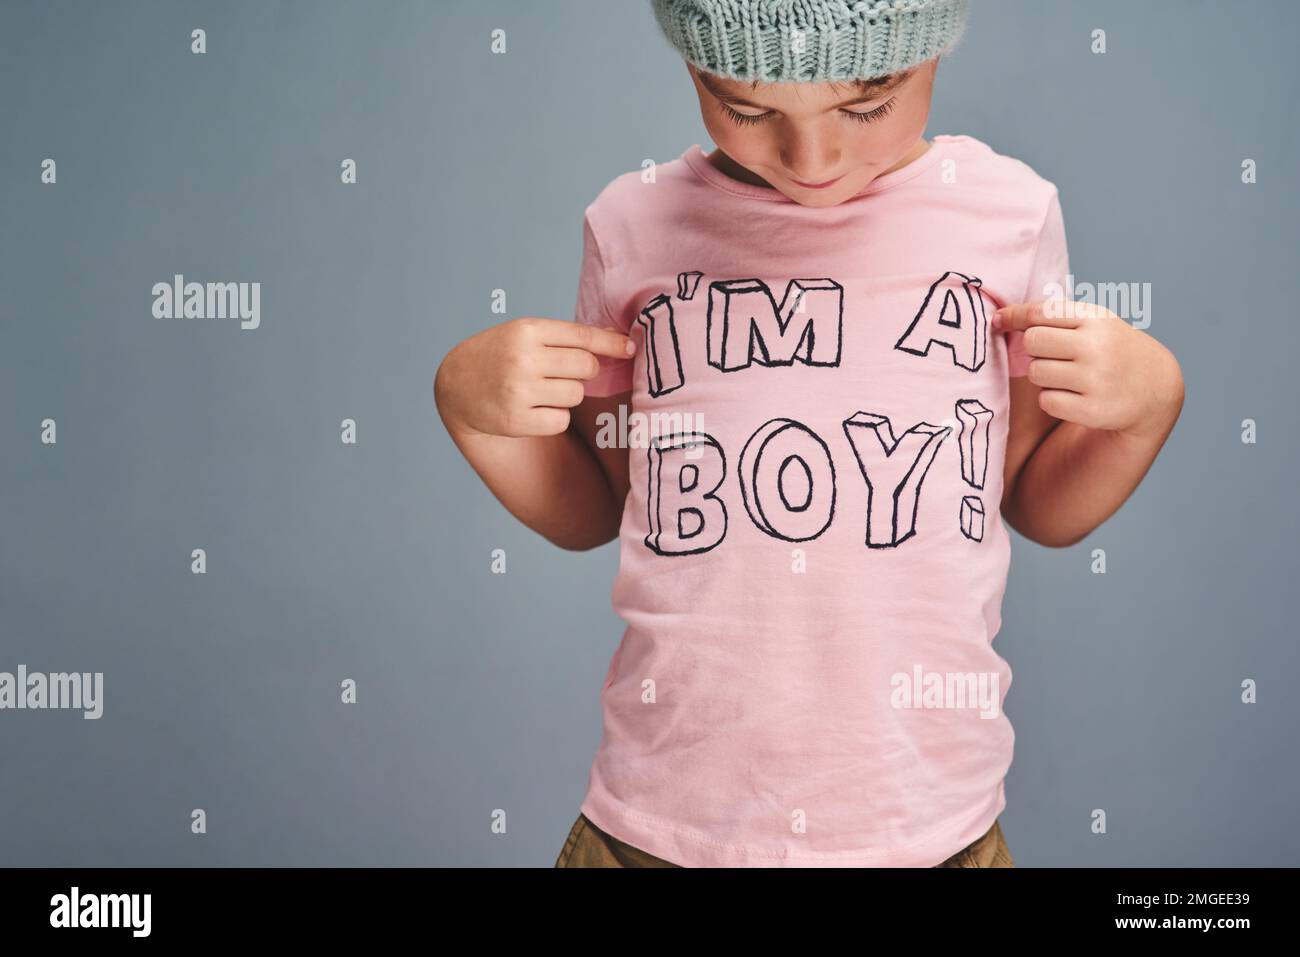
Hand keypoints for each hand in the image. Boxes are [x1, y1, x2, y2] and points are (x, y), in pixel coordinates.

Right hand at [434, 317, 634, 438]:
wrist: (456, 385)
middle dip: (585, 371)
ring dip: (567, 395)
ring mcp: (519, 391)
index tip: (631, 348)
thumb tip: (619, 343)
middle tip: (565, 372)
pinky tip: (534, 409)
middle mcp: (523, 358)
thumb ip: (564, 337)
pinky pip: (561, 420)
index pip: (582, 336)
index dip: (611, 344)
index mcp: (527, 330)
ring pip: (575, 395)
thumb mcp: (524, 333)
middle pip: (586, 367)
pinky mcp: (516, 420)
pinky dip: (554, 417)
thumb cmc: (501, 355)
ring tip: (541, 390)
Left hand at [994, 300, 1182, 437]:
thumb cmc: (1112, 349)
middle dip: (1033, 349)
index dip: (1013, 316)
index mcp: (1096, 318)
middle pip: (1032, 342)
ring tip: (1067, 375)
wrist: (1155, 388)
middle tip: (1050, 354)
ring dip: (1043, 375)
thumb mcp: (1096, 322)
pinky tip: (1073, 395)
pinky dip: (1052, 399)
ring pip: (1037, 372)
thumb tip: (1001, 317)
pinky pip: (1046, 401)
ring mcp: (1096, 379)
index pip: (1041, 311)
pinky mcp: (1092, 410)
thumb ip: (1055, 316)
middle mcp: (1097, 346)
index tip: (998, 321)